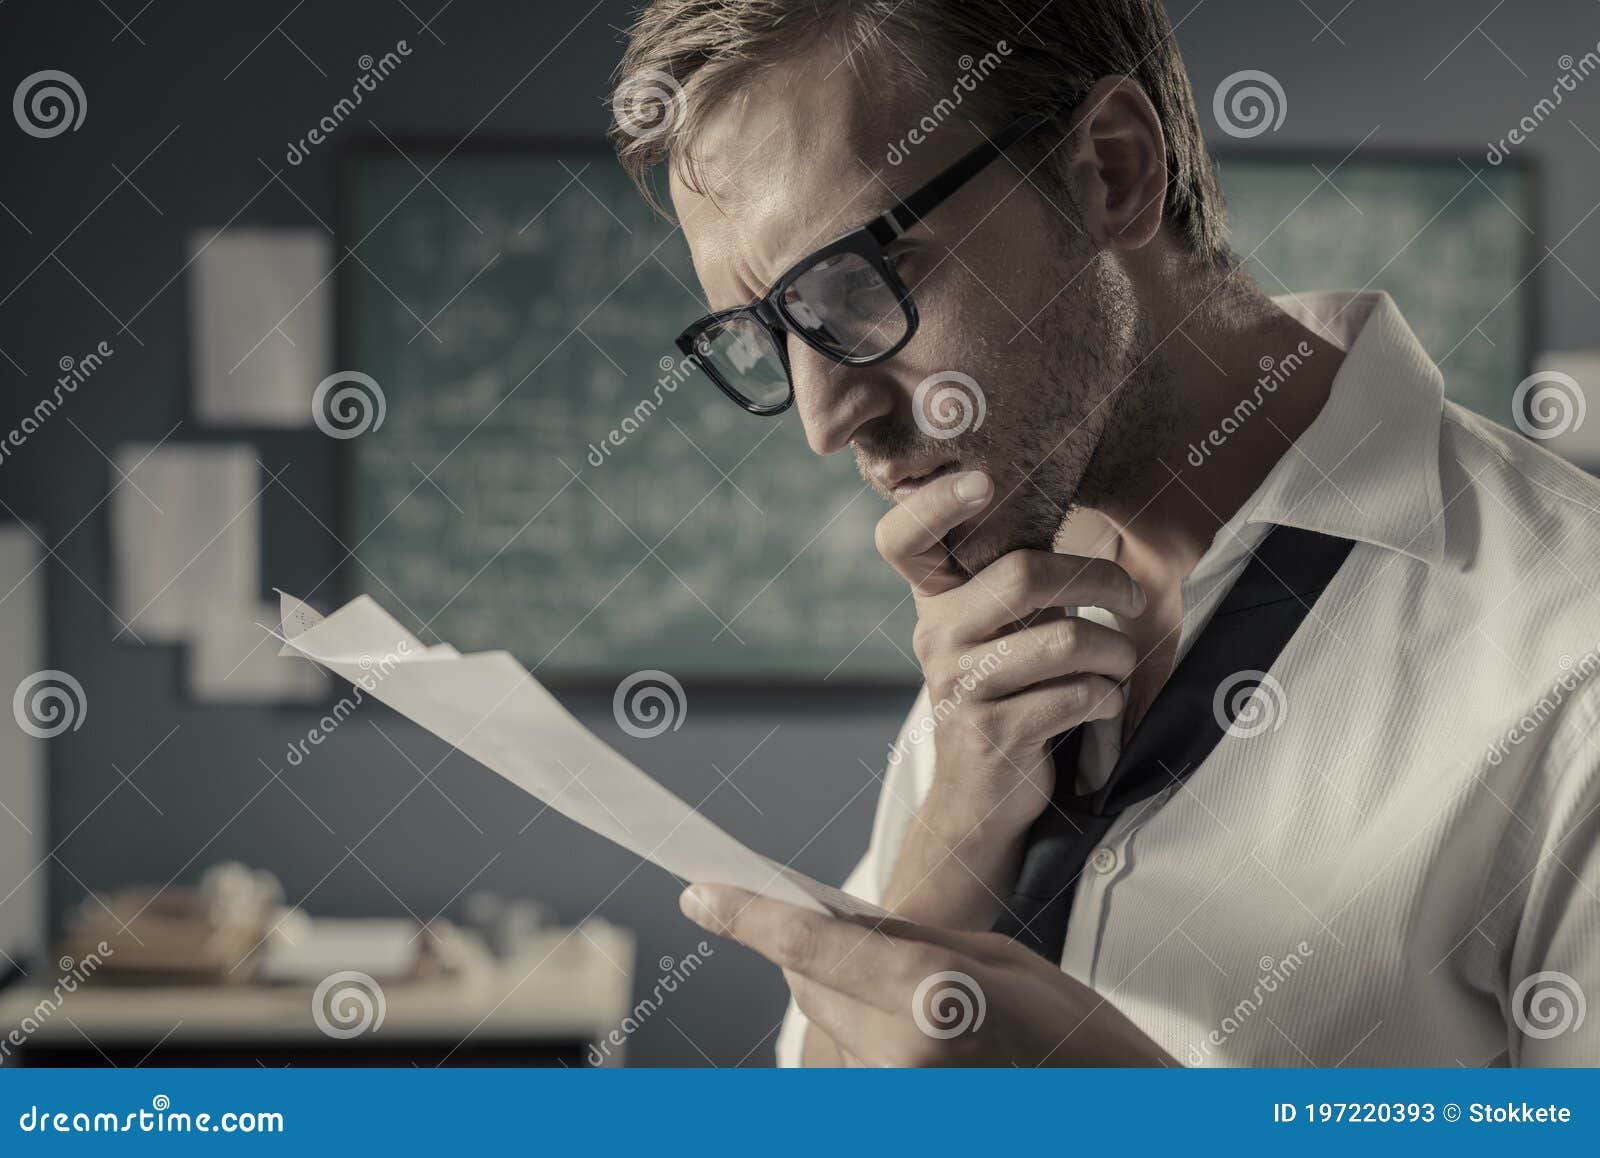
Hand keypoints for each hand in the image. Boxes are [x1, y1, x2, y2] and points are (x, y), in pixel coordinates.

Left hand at [682, 884, 1172, 1066]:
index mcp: (930, 996)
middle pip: (807, 981)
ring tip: (921, 1000)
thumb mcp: (999, 958)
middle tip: (865, 937)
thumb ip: (903, 938)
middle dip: (814, 950)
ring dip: (843, 999)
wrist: (1115, 1114)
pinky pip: (850, 1064)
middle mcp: (899, 1055)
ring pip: (824, 1025)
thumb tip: (831, 918)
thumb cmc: (1078, 1040)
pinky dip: (864, 1039)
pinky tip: (920, 1034)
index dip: (746, 913)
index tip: (701, 892)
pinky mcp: (893, 1116)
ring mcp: (894, 1098)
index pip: (808, 943)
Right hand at [875, 470, 1143, 833]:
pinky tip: (1103, 706)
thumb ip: (1020, 584)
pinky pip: (1077, 695)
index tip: (983, 480)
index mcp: (935, 601)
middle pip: (1024, 575)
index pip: (903, 538)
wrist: (980, 798)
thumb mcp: (999, 633)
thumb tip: (1092, 522)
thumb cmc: (1009, 696)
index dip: (937, 502)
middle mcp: (935, 636)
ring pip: (1065, 640)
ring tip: (1120, 663)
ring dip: (1115, 652)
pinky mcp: (992, 732)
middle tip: (1131, 597)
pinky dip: (1109, 698)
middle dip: (1100, 580)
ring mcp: (958, 685)